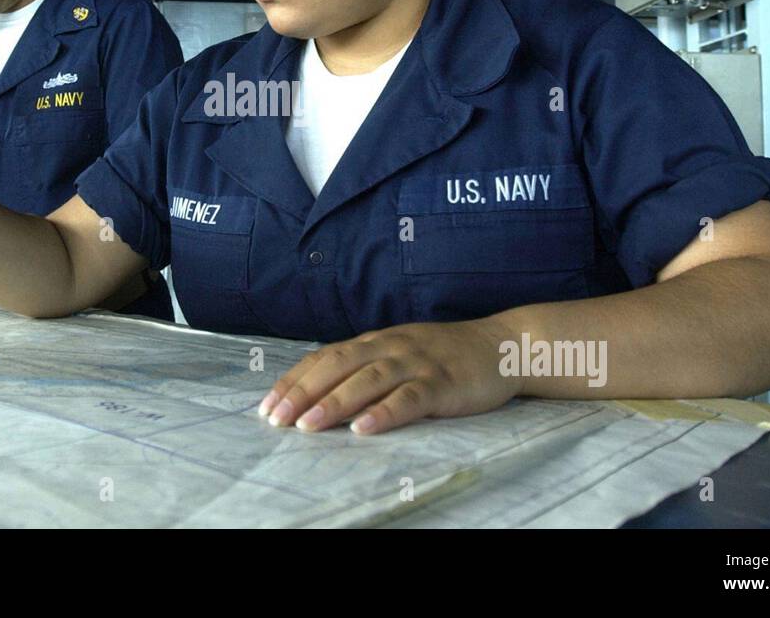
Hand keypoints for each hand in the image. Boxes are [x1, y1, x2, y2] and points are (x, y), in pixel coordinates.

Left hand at [258, 318, 524, 434]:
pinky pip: (410, 398)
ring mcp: (416, 363)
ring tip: (306, 425)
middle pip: (337, 365)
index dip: (294, 380)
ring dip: (334, 402)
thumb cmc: (446, 356)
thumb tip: (322, 391)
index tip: (266, 405)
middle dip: (301, 392)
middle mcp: (390, 347)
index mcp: (376, 342)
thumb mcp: (400, 353)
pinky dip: (385, 413)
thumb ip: (368, 366)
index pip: (324, 357)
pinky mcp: (443, 383)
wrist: (503, 345)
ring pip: (368, 380)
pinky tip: (364, 429)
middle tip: (273, 419)